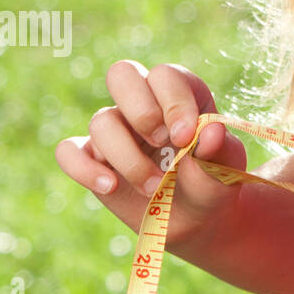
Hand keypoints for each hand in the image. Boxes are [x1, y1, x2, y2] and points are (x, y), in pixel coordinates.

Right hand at [55, 60, 246, 242]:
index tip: (186, 138)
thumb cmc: (212, 181)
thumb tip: (209, 133)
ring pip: (101, 121)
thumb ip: (220, 148)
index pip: (165, 75)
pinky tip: (110, 186)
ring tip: (156, 187)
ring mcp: (116, 129)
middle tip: (161, 143)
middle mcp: (144, 103)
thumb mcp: (226, 167)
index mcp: (181, 93)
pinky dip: (83, 168)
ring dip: (128, 159)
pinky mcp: (92, 158)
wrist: (195, 219)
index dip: (173, 102)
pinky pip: (68, 151)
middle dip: (141, 110)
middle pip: (122, 74)